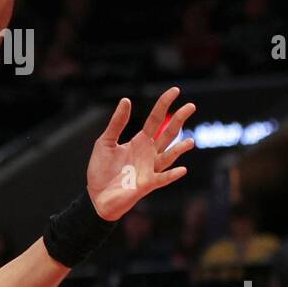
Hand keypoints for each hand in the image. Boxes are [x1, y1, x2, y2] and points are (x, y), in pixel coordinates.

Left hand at [86, 87, 195, 221]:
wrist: (96, 196)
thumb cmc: (101, 170)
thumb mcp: (105, 142)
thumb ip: (117, 123)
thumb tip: (126, 100)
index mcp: (139, 141)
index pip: (156, 119)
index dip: (164, 104)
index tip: (175, 90)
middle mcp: (148, 153)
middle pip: (168, 133)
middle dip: (179, 120)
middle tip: (191, 106)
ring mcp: (149, 169)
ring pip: (169, 156)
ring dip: (179, 149)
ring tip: (190, 141)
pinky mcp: (146, 184)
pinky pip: (162, 178)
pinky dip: (172, 174)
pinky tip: (182, 169)